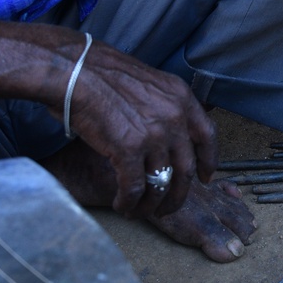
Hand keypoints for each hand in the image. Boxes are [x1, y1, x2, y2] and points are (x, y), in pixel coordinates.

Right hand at [60, 37, 217, 219]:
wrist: (74, 71)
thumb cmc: (101, 74)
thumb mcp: (148, 83)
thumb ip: (163, 107)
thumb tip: (165, 134)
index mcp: (181, 97)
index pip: (207, 136)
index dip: (208, 161)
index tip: (204, 177)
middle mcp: (174, 116)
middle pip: (186, 168)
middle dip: (178, 195)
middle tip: (167, 207)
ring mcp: (154, 134)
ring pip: (162, 183)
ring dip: (151, 204)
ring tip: (139, 210)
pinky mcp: (129, 149)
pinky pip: (135, 188)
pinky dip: (129, 202)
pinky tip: (121, 205)